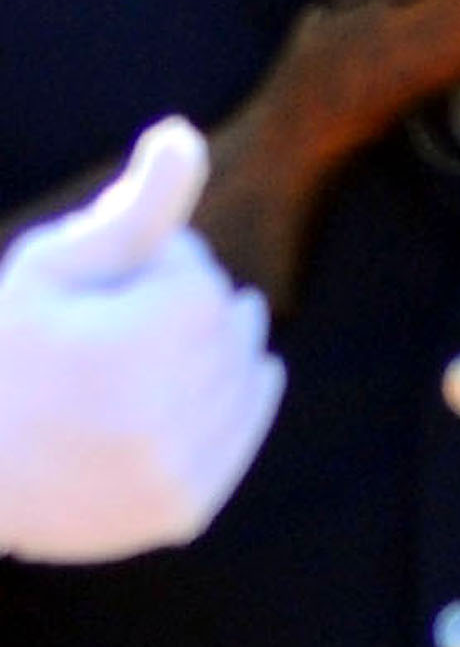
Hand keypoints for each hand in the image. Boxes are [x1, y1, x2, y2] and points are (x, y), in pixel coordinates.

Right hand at [0, 120, 285, 563]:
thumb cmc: (3, 347)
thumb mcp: (56, 265)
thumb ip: (136, 208)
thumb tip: (186, 134)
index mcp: (124, 349)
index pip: (197, 277)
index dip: (149, 273)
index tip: (100, 293)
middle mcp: (157, 419)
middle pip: (227, 327)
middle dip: (184, 313)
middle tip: (117, 329)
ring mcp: (174, 473)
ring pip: (247, 377)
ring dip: (214, 355)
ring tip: (149, 356)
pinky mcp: (183, 511)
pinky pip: (243, 435)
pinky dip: (234, 403)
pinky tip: (196, 386)